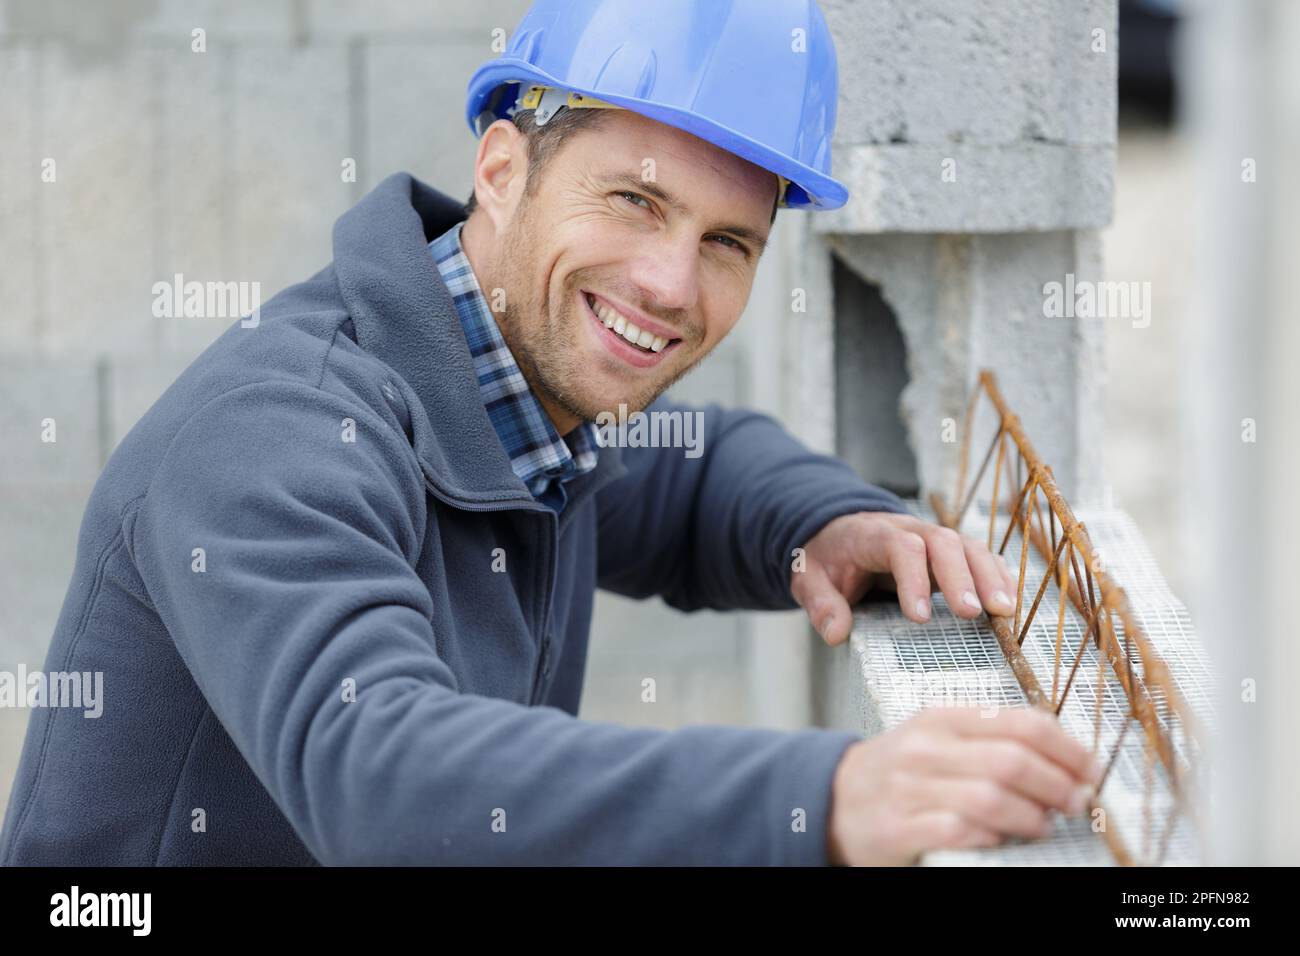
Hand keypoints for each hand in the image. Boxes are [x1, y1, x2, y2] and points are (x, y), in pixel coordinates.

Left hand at [791, 511, 1017, 644]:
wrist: (839, 532)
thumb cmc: (827, 558)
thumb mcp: (807, 576)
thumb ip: (819, 602)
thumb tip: (836, 634)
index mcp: (872, 534)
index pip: (900, 546)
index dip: (913, 578)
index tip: (918, 617)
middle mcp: (910, 529)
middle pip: (943, 542)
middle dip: (961, 577)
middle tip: (974, 613)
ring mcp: (934, 538)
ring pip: (969, 547)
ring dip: (989, 577)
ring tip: (1003, 612)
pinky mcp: (950, 552)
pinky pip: (980, 557)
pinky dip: (997, 576)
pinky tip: (1008, 603)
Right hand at [826, 707, 1103, 865]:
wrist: (833, 798)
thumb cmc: (900, 771)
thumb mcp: (938, 739)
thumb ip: (990, 739)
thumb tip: (1063, 759)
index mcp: (943, 718)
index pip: (1020, 722)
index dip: (1067, 749)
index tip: (1091, 770)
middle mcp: (926, 748)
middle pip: (1012, 761)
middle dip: (1058, 786)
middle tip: (1078, 803)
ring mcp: (909, 788)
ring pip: (989, 798)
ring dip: (1030, 817)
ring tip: (1043, 826)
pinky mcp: (898, 827)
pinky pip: (958, 831)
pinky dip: (989, 838)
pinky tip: (999, 841)